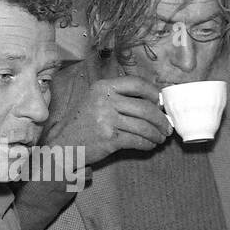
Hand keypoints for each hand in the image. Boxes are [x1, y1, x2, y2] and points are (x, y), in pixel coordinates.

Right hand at [48, 77, 170, 164]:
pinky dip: (147, 144)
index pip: (136, 84)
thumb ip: (117, 96)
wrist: (63, 145)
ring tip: (160, 138)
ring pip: (143, 126)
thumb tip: (151, 100)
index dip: (153, 93)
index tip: (160, 103)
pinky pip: (137, 140)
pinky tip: (150, 145)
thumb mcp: (94, 100)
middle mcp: (105, 100)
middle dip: (160, 119)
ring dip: (156, 134)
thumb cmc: (82, 123)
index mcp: (102, 87)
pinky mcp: (109, 139)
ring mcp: (107, 120)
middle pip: (145, 108)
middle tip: (166, 127)